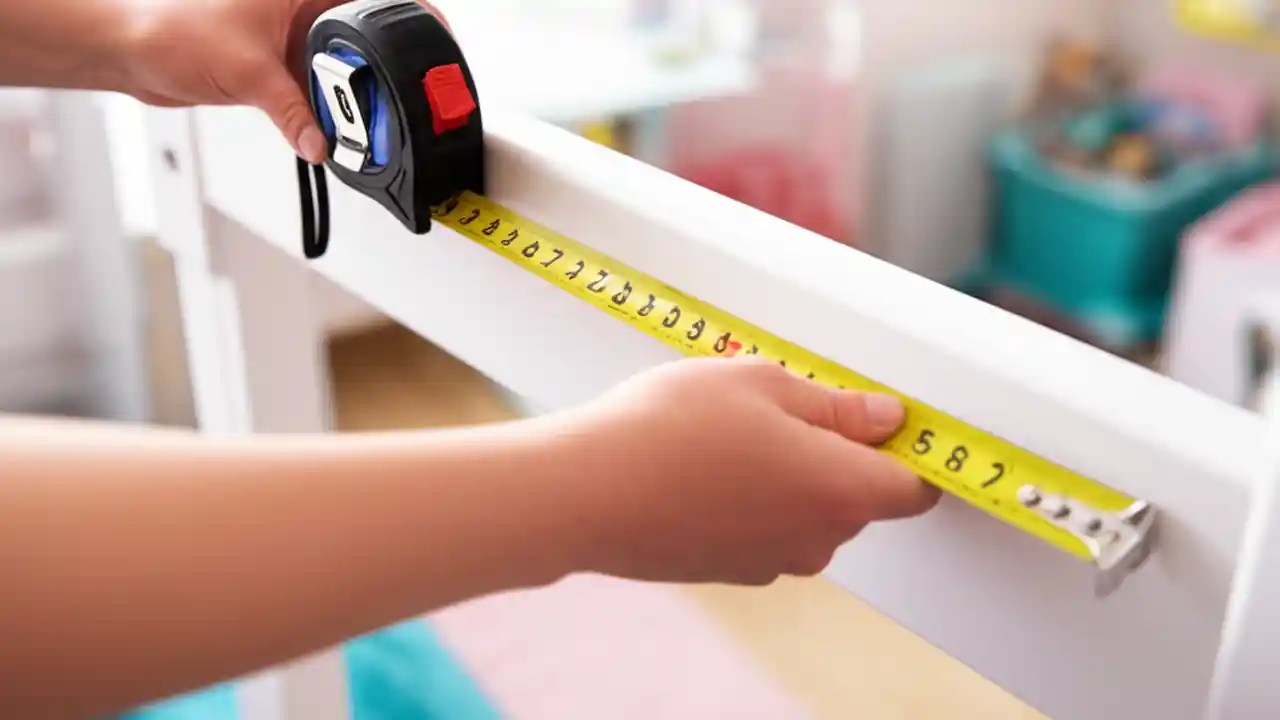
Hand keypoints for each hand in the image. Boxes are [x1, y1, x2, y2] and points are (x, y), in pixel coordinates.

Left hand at [122, 0, 445, 163]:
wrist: (130, 53)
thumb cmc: (168, 30)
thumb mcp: (246, 72)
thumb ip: (292, 112)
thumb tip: (323, 143)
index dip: (409, 11)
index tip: (436, 34)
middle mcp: (303, 8)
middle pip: (367, 33)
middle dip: (385, 64)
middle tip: (406, 93)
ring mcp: (295, 38)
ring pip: (347, 65)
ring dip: (357, 93)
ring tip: (367, 118)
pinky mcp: (285, 65)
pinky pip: (324, 89)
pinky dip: (333, 109)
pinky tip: (337, 127)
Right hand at [548, 358, 940, 585]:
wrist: (584, 493)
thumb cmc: (668, 429)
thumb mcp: (762, 383)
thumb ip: (836, 406)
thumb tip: (886, 418)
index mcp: (840, 490)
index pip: (917, 487)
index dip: (912, 450)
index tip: (895, 420)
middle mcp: (817, 539)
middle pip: (858, 495)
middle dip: (837, 451)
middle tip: (783, 402)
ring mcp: (772, 562)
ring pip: (808, 511)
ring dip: (790, 474)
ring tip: (732, 431)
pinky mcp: (732, 571)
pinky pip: (766, 529)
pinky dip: (753, 500)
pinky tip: (705, 465)